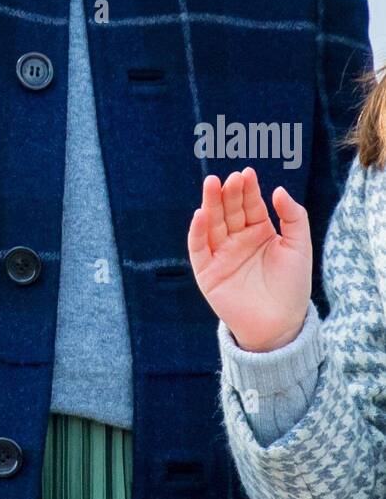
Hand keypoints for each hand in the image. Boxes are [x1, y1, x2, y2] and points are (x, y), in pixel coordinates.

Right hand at [187, 167, 311, 352]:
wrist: (281, 325)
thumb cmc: (292, 286)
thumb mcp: (300, 247)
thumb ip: (294, 217)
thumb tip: (278, 189)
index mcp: (258, 231)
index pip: (250, 204)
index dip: (248, 189)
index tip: (247, 173)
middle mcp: (237, 239)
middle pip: (229, 210)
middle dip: (229, 193)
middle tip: (231, 178)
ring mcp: (221, 254)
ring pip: (213, 223)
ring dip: (210, 203)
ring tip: (212, 184)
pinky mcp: (207, 271)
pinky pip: (199, 248)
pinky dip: (197, 231)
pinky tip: (200, 214)